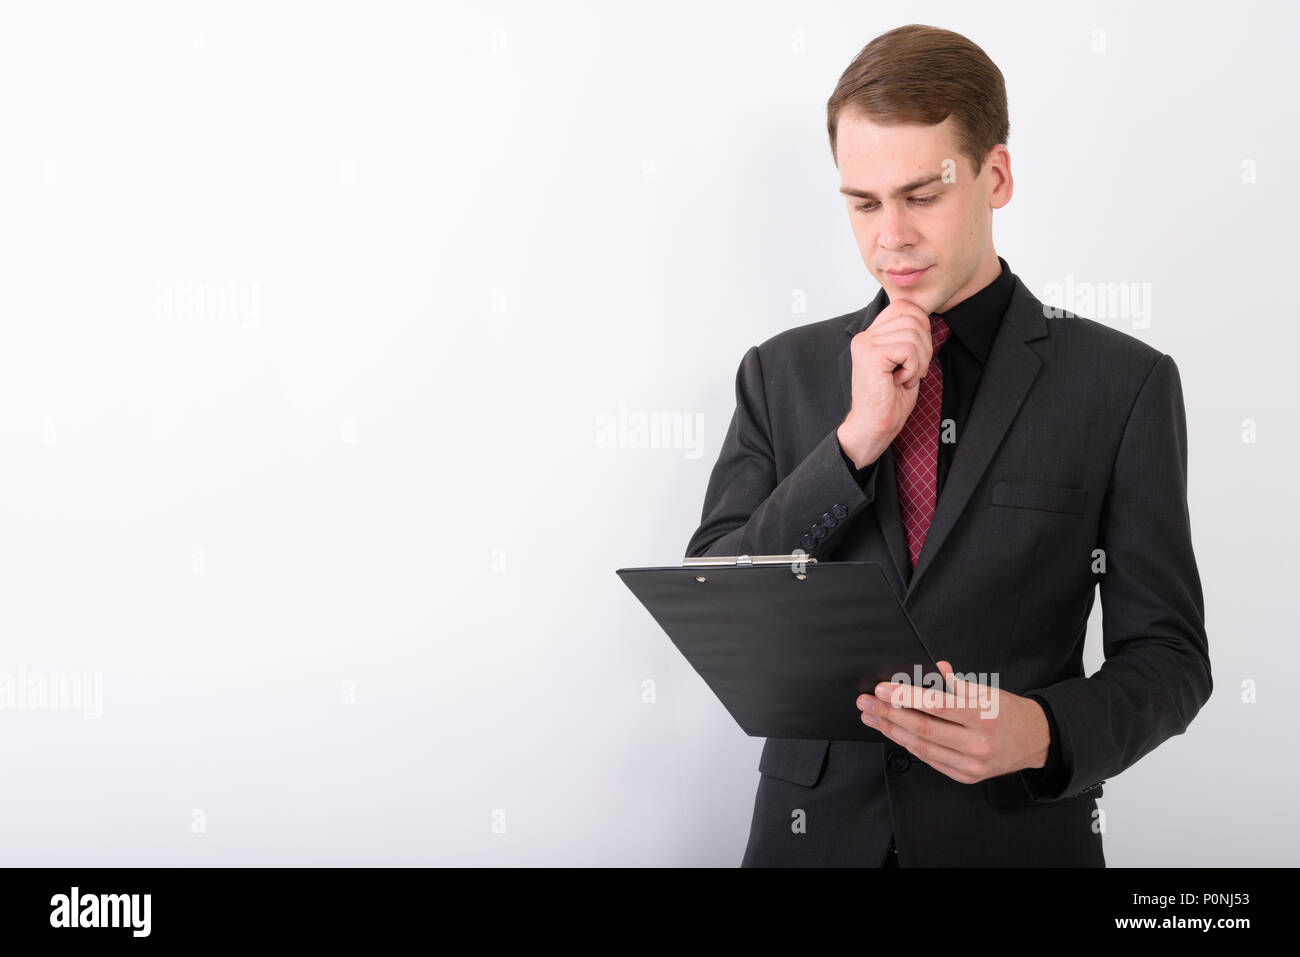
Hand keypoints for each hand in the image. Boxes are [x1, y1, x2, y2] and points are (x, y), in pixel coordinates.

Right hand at [837, 297, 935, 468]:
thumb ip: (909, 338)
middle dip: (925, 345)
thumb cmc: (889, 400)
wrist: (873, 428)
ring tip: (906, 377)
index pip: (904, 306)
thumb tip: (927, 320)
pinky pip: (909, 349)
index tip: (917, 354)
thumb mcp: (903, 363)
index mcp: (871, 335)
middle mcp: (865, 336)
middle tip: (915, 370)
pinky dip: (913, 368)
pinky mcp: (871, 356)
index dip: (921, 325)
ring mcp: (866, 345)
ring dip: (919, 360)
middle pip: (913, 318)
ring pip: (913, 334)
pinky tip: (900, 382)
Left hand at [855, 660, 1050, 783]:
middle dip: (889, 713)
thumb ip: (957, 683)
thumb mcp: (987, 691)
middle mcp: (976, 744)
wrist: (1036, 740)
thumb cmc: (1008, 712)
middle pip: (923, 728)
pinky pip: (930, 760)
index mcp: (982, 716)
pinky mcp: (966, 776)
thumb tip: (934, 669)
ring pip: (922, 747)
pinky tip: (894, 733)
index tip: (882, 688)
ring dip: (892, 731)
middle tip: (866, 702)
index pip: (936, 705)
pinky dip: (909, 745)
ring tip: (872, 717)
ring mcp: (971, 764)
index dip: (905, 697)